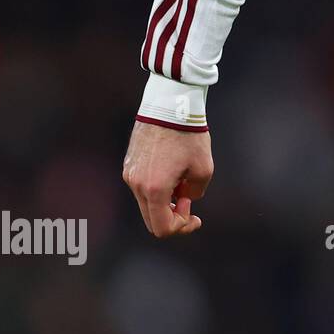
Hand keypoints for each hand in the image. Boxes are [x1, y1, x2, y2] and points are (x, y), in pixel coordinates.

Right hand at [122, 120, 212, 237]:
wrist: (169, 106)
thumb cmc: (189, 136)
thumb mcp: (204, 169)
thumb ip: (195, 192)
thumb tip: (185, 198)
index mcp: (154, 189)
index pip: (161, 227)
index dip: (181, 227)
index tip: (194, 211)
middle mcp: (136, 184)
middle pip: (151, 219)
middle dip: (172, 217)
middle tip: (189, 201)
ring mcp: (129, 174)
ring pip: (146, 203)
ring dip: (165, 201)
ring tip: (182, 181)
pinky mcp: (129, 164)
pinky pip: (141, 187)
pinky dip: (157, 189)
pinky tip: (172, 172)